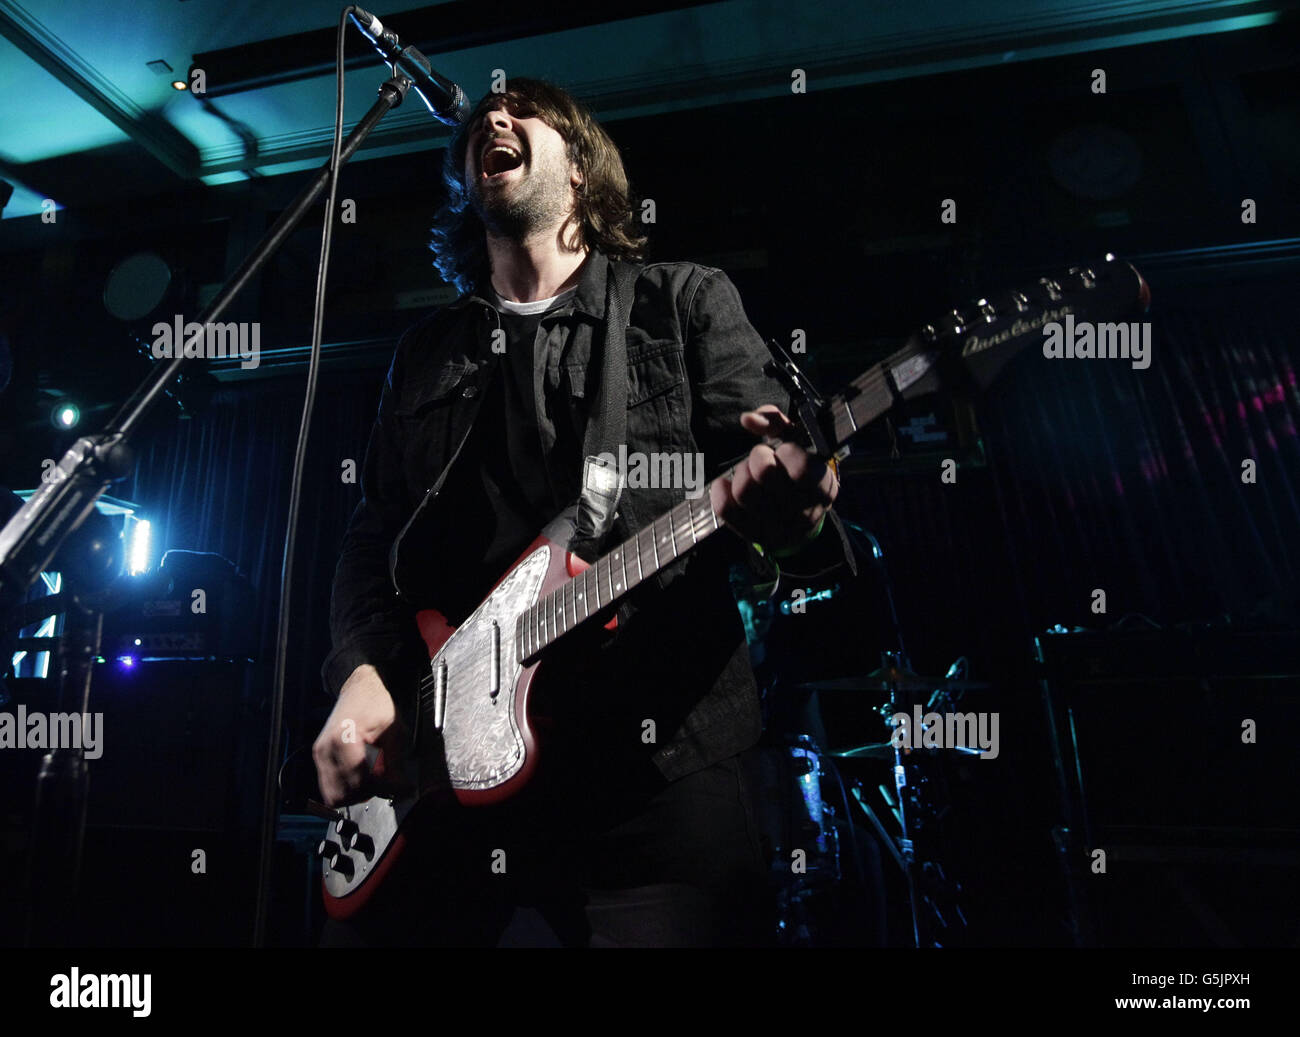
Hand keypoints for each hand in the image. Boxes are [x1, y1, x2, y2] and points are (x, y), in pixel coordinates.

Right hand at [312, 664, 410, 806]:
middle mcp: (327, 749)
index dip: (385, 788)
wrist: (359, 689)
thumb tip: (403, 790)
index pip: (363, 780)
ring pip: (336, 795)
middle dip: (372, 792)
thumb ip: (396, 763)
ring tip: (374, 779)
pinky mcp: (319, 758)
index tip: (401, 787)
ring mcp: (320, 755)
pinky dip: (346, 789)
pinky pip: (329, 788)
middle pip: (349, 792)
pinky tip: (361, 777)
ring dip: (357, 794)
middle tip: (388, 782)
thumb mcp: (395, 731)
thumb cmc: (377, 705)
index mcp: (345, 740)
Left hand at [710, 405, 837, 552]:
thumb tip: (748, 419)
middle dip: (758, 456)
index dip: (787, 452)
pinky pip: (725, 509)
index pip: (801, 468)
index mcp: (823, 486)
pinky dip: (720, 490)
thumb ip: (777, 422)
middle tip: (762, 457)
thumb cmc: (798, 472)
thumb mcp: (799, 443)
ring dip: (741, 472)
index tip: (786, 450)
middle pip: (764, 473)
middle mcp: (803, 512)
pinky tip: (727, 484)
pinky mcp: (753, 535)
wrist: (800, 520)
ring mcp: (778, 528)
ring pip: (743, 491)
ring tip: (749, 472)